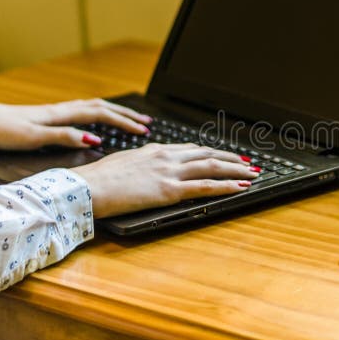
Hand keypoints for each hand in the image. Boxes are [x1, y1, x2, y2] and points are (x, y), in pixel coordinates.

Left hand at [0, 98, 150, 149]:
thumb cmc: (1, 130)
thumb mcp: (33, 137)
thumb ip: (65, 137)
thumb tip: (94, 139)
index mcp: (61, 114)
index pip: (101, 115)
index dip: (124, 122)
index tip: (143, 130)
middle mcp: (62, 109)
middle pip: (102, 107)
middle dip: (127, 115)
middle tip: (147, 123)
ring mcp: (56, 112)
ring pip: (93, 107)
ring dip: (115, 113)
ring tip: (131, 120)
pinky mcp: (49, 116)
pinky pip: (83, 111)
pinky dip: (99, 114)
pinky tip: (99, 122)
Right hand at [71, 143, 258, 217]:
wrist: (85, 187)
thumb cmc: (98, 180)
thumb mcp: (122, 164)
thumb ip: (140, 164)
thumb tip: (146, 168)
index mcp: (154, 150)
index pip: (191, 149)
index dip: (212, 152)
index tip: (225, 155)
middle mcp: (166, 157)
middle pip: (207, 154)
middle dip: (231, 158)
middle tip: (248, 162)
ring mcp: (169, 172)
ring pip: (212, 167)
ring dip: (236, 170)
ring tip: (253, 173)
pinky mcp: (169, 190)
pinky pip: (205, 187)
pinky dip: (227, 186)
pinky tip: (240, 187)